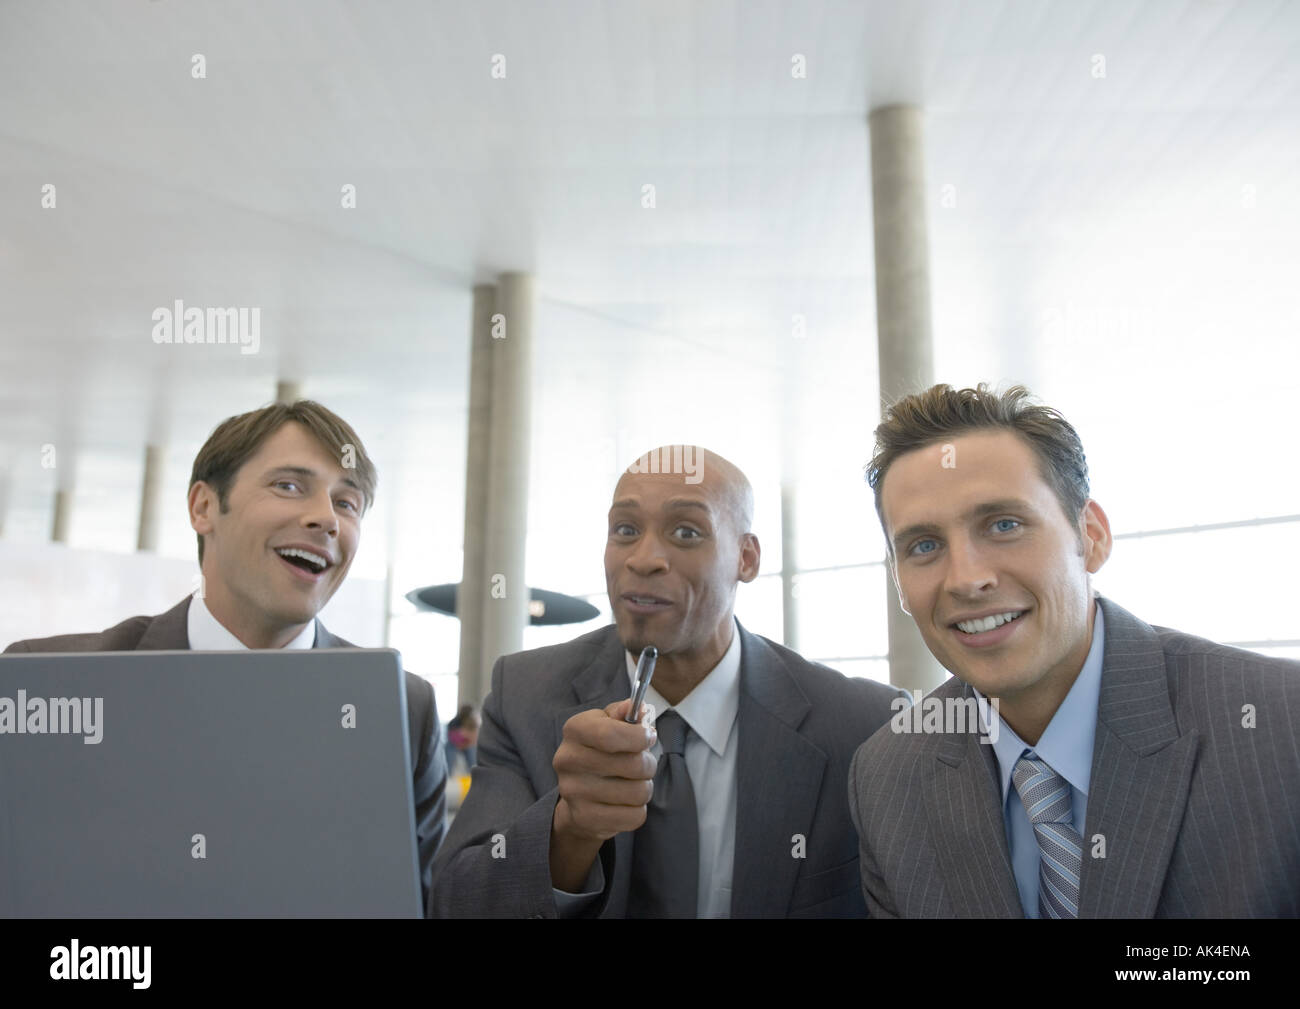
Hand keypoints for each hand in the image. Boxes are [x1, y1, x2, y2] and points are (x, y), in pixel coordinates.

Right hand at [549, 699, 657, 889]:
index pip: (611, 734)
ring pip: (638, 792)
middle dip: (648, 764)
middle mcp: (568, 759)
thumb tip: (642, 709)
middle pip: (632, 765)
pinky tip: (625, 803)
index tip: (649, 738)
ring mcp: (573, 792)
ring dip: (644, 788)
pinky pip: (634, 817)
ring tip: (633, 783)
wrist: (577, 795)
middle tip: (642, 764)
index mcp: (575, 729)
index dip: (639, 737)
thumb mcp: (609, 723)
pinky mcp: (584, 818)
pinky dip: (638, 810)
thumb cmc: (600, 751)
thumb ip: (626, 713)